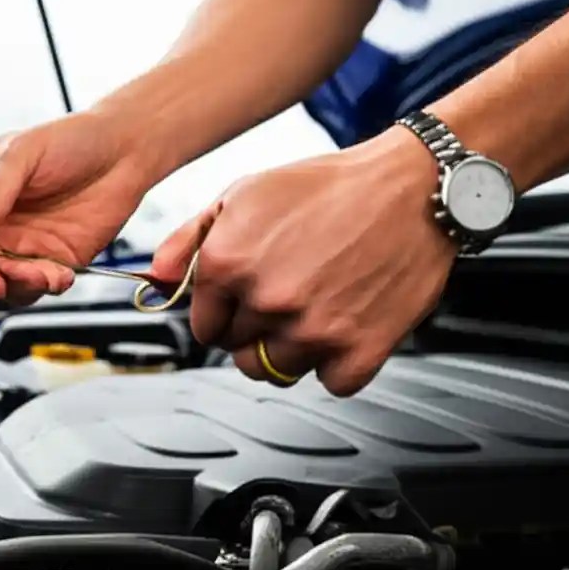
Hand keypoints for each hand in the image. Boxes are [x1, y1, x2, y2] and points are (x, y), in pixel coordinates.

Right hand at [0, 111, 154, 304]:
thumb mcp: (21, 152)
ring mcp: (22, 248)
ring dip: (18, 286)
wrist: (123, 150)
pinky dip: (46, 287)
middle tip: (2, 275)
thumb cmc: (68, 140)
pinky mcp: (55, 263)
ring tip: (43, 273)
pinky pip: (39, 287)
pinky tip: (61, 275)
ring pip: (4, 284)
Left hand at [151, 127, 456, 395]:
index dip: (224, 314)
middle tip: (289, 296)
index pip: (203, 327)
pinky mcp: (359, 349)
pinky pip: (332, 382)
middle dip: (257, 331)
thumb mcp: (243, 194)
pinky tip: (347, 322)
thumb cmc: (328, 187)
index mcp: (227, 264)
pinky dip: (340, 362)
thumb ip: (188, 239)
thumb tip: (156, 279)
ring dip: (293, 350)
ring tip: (316, 308)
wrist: (412, 187)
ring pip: (279, 372)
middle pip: (239, 353)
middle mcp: (265, 300)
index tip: (246, 301)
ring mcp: (312, 329)